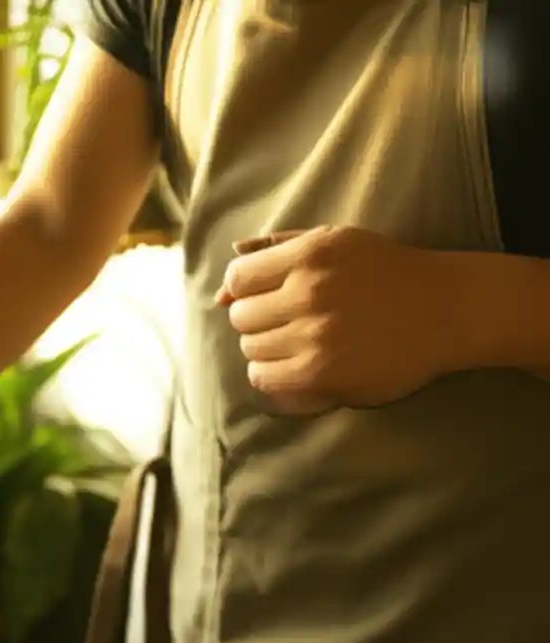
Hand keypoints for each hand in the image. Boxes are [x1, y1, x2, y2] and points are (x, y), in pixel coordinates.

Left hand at [216, 225, 455, 413]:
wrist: (446, 309)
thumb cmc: (384, 272)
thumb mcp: (333, 241)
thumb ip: (272, 252)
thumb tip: (219, 289)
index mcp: (308, 255)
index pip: (237, 278)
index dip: (245, 289)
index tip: (266, 296)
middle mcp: (308, 292)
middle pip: (241, 316)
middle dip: (258, 319)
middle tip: (288, 321)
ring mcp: (314, 335)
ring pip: (250, 348)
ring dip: (266, 348)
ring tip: (297, 342)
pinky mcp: (322, 373)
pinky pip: (265, 377)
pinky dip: (272, 374)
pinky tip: (295, 364)